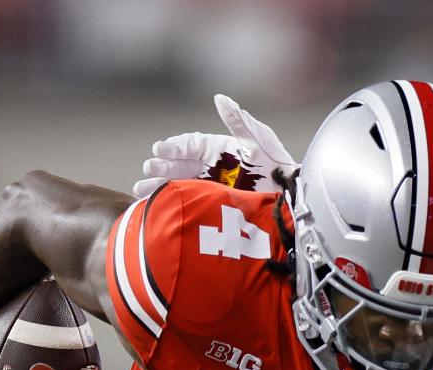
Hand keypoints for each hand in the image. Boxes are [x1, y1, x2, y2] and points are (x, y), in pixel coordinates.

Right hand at [133, 94, 296, 197]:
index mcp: (220, 149)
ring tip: (140, 190)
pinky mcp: (213, 207)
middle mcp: (212, 168)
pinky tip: (154, 208)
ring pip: (179, 185)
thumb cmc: (278, 166)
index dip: (174, 147)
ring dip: (158, 186)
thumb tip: (220, 98)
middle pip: (179, 165)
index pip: (191, 145)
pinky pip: (189, 204)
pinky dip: (171, 204)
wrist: (291, 199)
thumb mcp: (258, 141)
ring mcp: (211, 188)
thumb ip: (238, 121)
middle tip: (147, 169)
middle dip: (161, 167)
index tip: (159, 149)